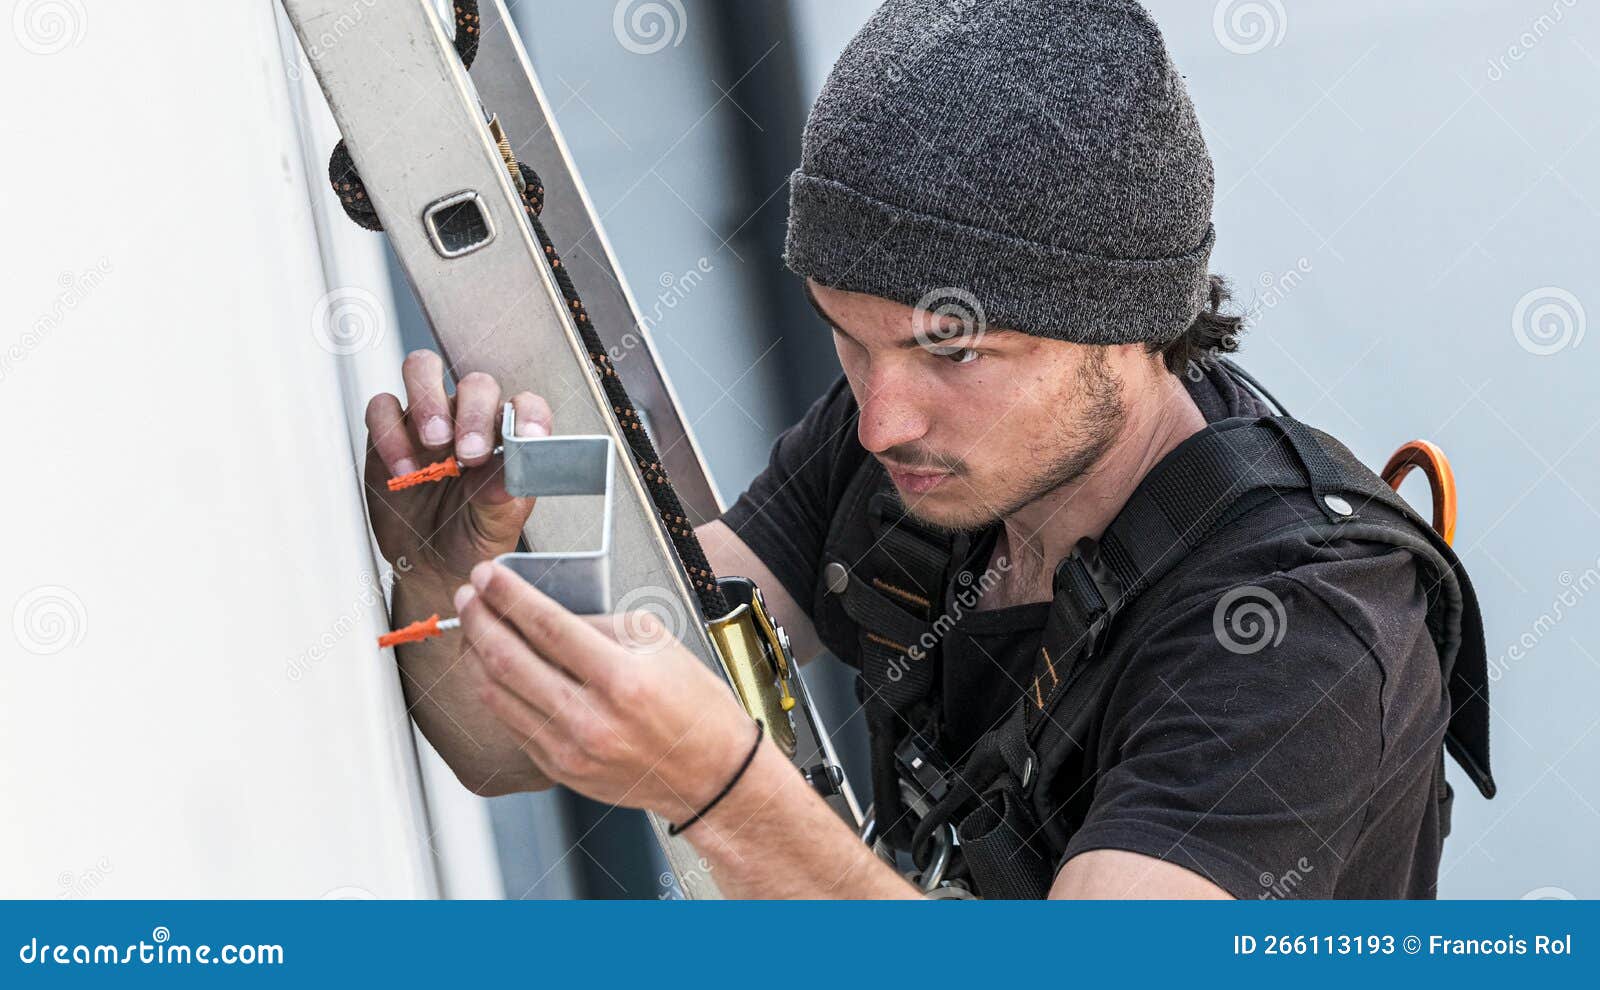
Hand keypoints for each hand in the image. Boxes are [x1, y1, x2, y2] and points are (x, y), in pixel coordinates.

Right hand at [364, 351, 551, 583]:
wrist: (431, 566)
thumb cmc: (472, 537)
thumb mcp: (496, 524)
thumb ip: (501, 493)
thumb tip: (507, 469)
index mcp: (506, 437)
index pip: (525, 405)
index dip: (528, 413)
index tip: (526, 435)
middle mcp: (468, 420)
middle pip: (476, 384)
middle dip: (473, 413)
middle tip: (469, 454)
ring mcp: (427, 421)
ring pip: (423, 370)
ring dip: (429, 400)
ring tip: (434, 443)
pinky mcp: (388, 432)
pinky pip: (382, 407)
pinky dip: (390, 434)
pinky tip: (404, 472)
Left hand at [456, 561, 758, 823]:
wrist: (712, 776)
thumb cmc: (695, 709)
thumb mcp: (659, 645)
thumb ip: (599, 626)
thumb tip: (547, 615)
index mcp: (621, 680)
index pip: (546, 626)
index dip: (509, 595)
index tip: (488, 574)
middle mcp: (591, 719)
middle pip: (509, 659)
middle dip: (479, 618)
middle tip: (468, 594)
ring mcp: (570, 751)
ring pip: (498, 694)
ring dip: (476, 654)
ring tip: (474, 626)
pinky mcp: (560, 769)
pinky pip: (511, 723)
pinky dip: (495, 690)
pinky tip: (492, 667)